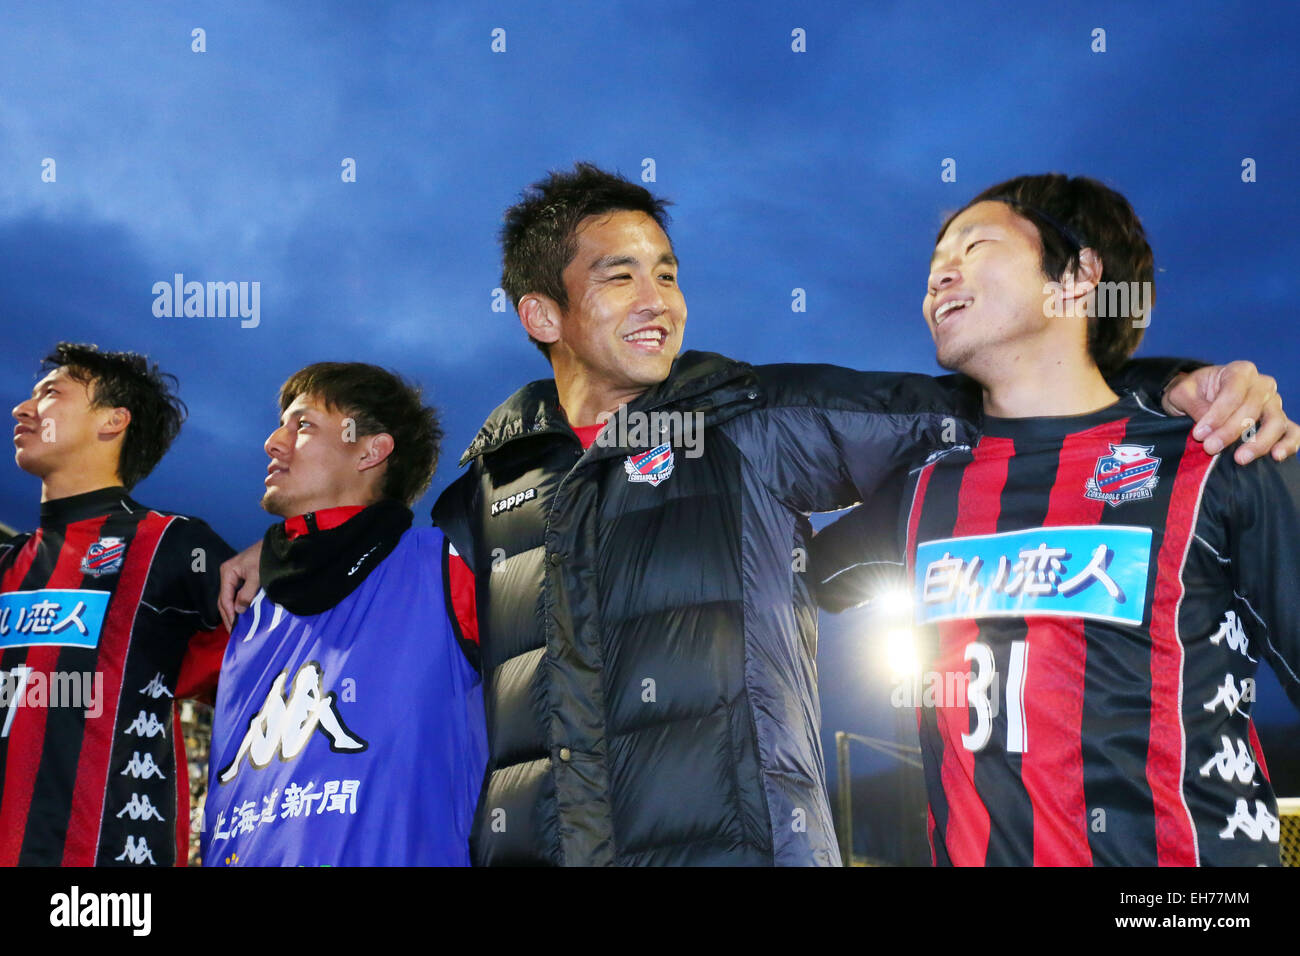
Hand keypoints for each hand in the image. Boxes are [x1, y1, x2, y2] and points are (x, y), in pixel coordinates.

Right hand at [218, 540, 263, 631]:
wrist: (278, 544)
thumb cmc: (266, 558)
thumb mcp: (257, 577)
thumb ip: (247, 594)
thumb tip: (238, 610)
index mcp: (227, 572)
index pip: (225, 598)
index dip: (229, 614)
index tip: (234, 628)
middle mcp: (228, 574)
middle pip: (224, 599)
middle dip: (228, 616)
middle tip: (234, 632)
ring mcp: (234, 575)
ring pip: (230, 598)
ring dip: (233, 612)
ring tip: (237, 627)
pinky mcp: (242, 576)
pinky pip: (237, 594)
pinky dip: (239, 605)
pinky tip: (242, 614)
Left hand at [1162, 362, 1299, 463]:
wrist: (1199, 396)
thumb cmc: (1193, 392)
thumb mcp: (1182, 393)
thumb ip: (1193, 405)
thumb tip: (1207, 426)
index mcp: (1240, 371)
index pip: (1233, 394)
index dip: (1217, 415)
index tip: (1200, 434)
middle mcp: (1262, 385)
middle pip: (1253, 409)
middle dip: (1230, 431)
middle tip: (1210, 448)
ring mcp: (1274, 403)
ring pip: (1275, 422)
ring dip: (1258, 442)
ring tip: (1240, 458)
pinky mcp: (1279, 420)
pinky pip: (1292, 431)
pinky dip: (1288, 443)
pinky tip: (1276, 456)